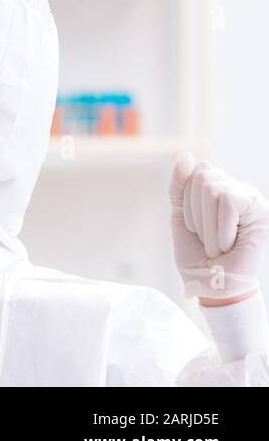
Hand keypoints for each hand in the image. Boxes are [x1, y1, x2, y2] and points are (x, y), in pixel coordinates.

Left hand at [168, 152, 268, 302]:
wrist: (214, 285)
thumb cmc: (198, 255)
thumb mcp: (180, 216)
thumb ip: (180, 186)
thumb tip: (186, 155)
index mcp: (217, 188)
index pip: (195, 171)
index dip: (187, 201)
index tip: (194, 228)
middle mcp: (237, 188)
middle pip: (201, 177)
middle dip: (195, 214)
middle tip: (206, 238)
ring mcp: (251, 198)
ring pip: (212, 188)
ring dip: (207, 225)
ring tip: (218, 244)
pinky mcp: (261, 211)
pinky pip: (227, 201)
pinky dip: (220, 228)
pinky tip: (228, 245)